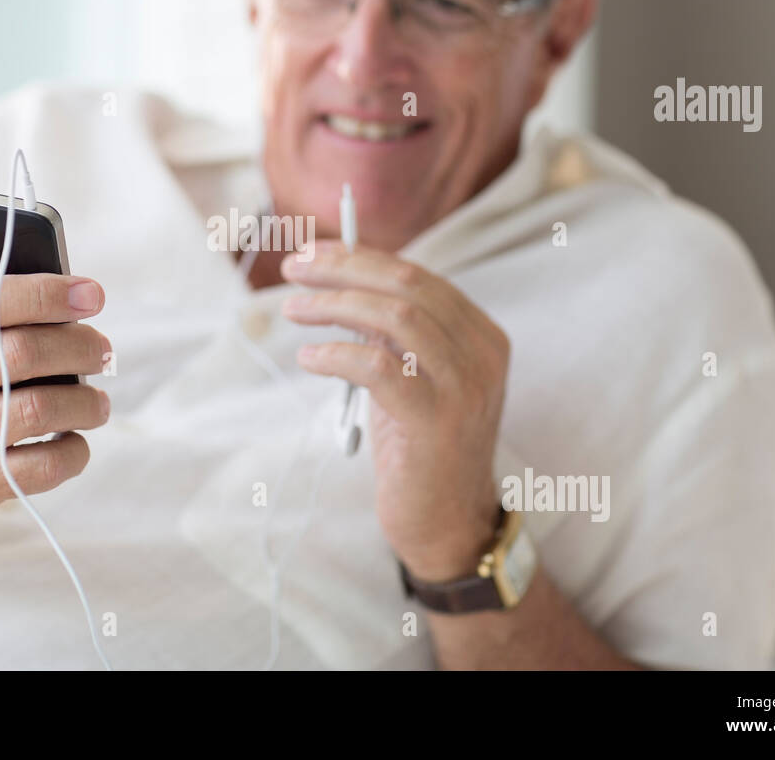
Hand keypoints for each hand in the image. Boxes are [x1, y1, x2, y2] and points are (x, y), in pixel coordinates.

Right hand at [0, 228, 111, 523]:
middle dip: (78, 346)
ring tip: (98, 398)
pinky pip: (36, 469)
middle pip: (20, 355)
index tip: (90, 292)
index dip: (42, 293)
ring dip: (83, 401)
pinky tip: (76, 436)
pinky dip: (72, 451)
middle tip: (102, 349)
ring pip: (35, 412)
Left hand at [280, 241, 507, 580]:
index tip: (312, 254)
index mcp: (480, 334)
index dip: (359, 257)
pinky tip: (309, 357)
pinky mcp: (436, 422)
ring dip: (334, 305)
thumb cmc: (419, 444)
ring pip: (397, 316)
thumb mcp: (411, 374)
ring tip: (293, 309)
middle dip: (343, 269)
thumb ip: (390, 330)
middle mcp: (482, 353)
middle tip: (294, 270)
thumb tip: (336, 277)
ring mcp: (465, 387)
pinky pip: (380, 368)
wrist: (447, 521)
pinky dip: (337, 353)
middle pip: (407, 284)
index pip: (417, 274)